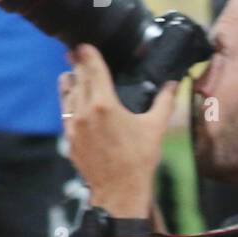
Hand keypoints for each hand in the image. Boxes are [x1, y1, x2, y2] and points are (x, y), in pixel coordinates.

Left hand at [60, 44, 176, 213]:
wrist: (119, 192)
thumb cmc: (139, 160)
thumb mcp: (155, 129)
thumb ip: (164, 102)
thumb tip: (172, 84)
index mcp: (105, 104)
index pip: (92, 68)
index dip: (87, 53)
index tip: (84, 44)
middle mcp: (85, 110)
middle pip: (77, 76)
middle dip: (78, 63)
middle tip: (78, 53)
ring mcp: (73, 124)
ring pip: (66, 92)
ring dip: (70, 80)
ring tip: (74, 73)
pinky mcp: (68, 137)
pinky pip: (65, 111)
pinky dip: (68, 101)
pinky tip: (74, 99)